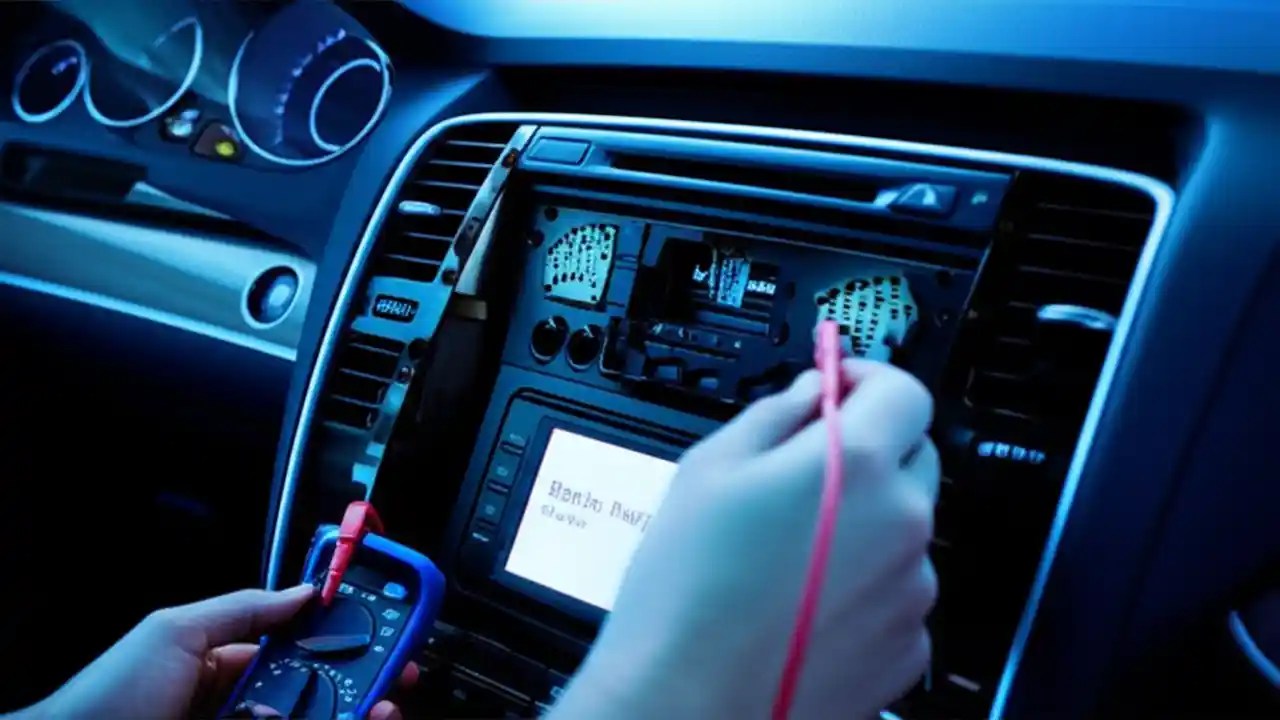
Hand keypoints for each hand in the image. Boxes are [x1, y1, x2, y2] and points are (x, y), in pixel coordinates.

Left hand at [19, 586, 417, 719]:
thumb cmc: (108, 697)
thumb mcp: (175, 632)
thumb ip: (244, 608)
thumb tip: (304, 591)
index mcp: (224, 664)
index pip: (298, 646)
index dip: (342, 637)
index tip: (382, 629)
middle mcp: (240, 706)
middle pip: (319, 690)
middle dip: (365, 679)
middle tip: (400, 676)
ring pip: (316, 717)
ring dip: (358, 709)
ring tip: (383, 708)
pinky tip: (353, 719)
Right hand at [554, 360, 939, 718]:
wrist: (686, 704)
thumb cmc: (686, 593)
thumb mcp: (708, 469)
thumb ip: (774, 414)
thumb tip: (810, 393)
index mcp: (857, 464)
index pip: (903, 391)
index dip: (866, 382)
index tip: (838, 390)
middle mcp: (902, 523)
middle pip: (911, 456)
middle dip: (867, 451)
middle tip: (804, 473)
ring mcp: (911, 590)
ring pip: (902, 529)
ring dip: (863, 524)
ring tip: (786, 556)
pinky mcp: (908, 647)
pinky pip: (897, 593)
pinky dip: (864, 587)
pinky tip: (804, 603)